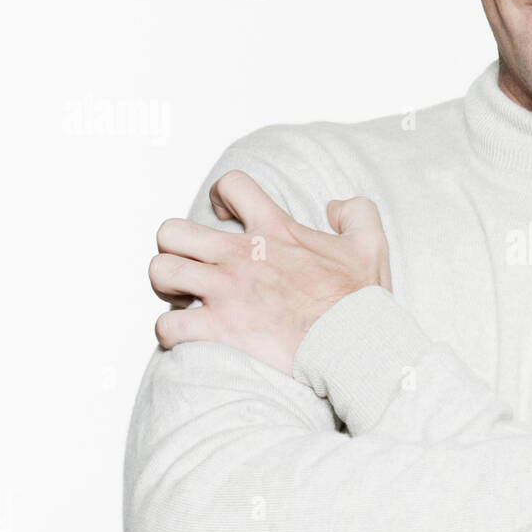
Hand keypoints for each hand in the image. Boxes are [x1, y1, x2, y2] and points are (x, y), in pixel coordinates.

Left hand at [149, 170, 392, 375]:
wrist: (355, 345)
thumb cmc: (360, 302)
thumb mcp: (371, 244)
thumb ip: (356, 212)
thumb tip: (334, 206)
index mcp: (274, 230)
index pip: (232, 186)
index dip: (222, 196)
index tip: (224, 215)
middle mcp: (241, 256)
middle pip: (173, 231)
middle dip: (175, 246)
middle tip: (193, 263)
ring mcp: (226, 292)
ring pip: (161, 271)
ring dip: (167, 285)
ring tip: (183, 297)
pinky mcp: (219, 328)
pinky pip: (167, 325)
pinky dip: (170, 331)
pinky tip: (185, 334)